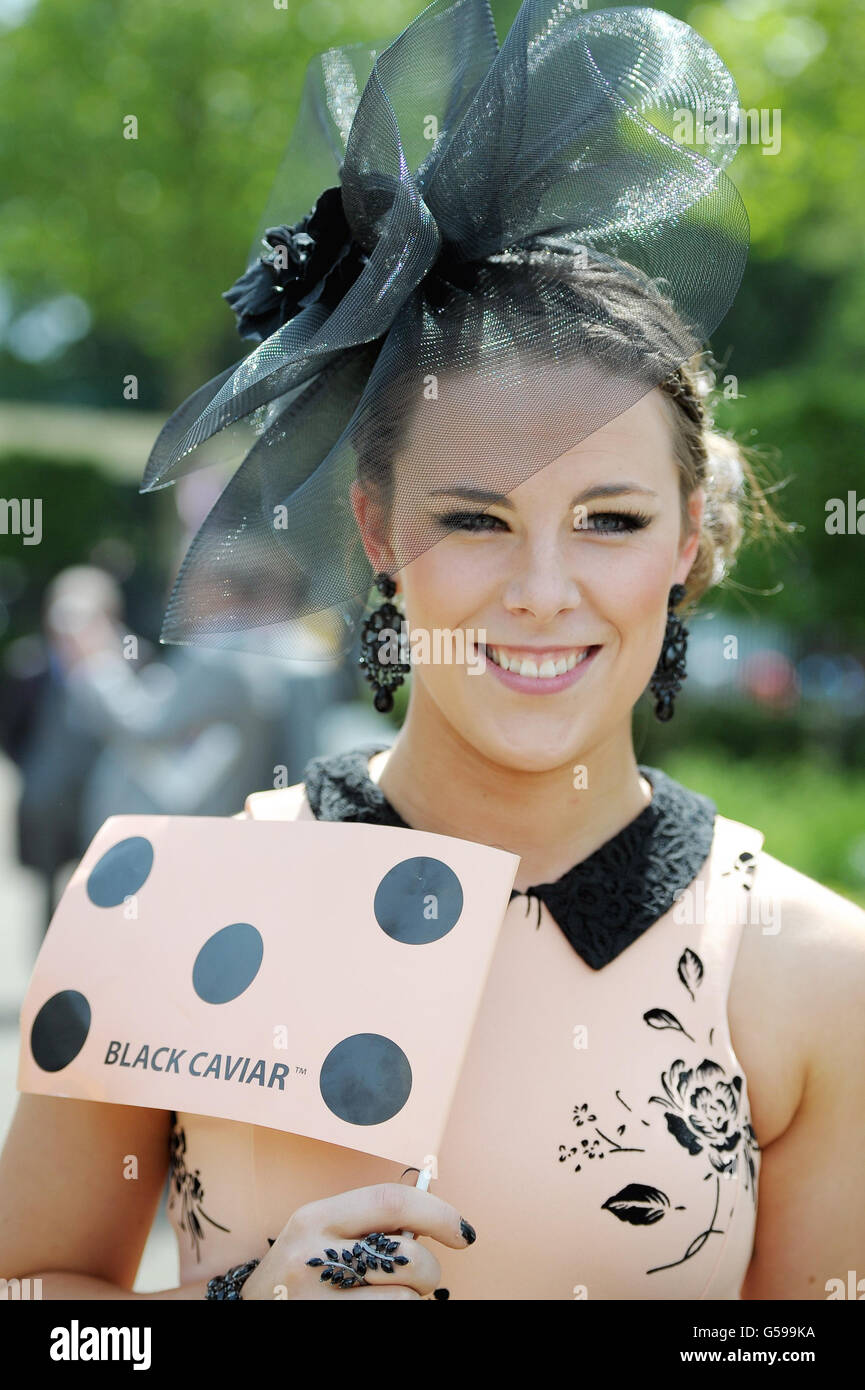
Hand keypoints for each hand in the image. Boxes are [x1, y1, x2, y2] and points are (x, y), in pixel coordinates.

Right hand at [241, 1182, 474, 1299]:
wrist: (254, 1310)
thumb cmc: (301, 1267)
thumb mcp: (320, 1232)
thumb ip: (367, 1222)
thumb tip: (434, 1218)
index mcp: (315, 1219)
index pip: (391, 1201)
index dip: (437, 1213)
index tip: (461, 1232)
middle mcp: (313, 1257)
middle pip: (407, 1257)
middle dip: (429, 1269)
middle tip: (418, 1277)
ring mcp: (318, 1300)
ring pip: (405, 1299)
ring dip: (414, 1299)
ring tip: (393, 1295)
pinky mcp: (329, 1328)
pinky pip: (392, 1319)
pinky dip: (400, 1313)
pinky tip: (382, 1308)